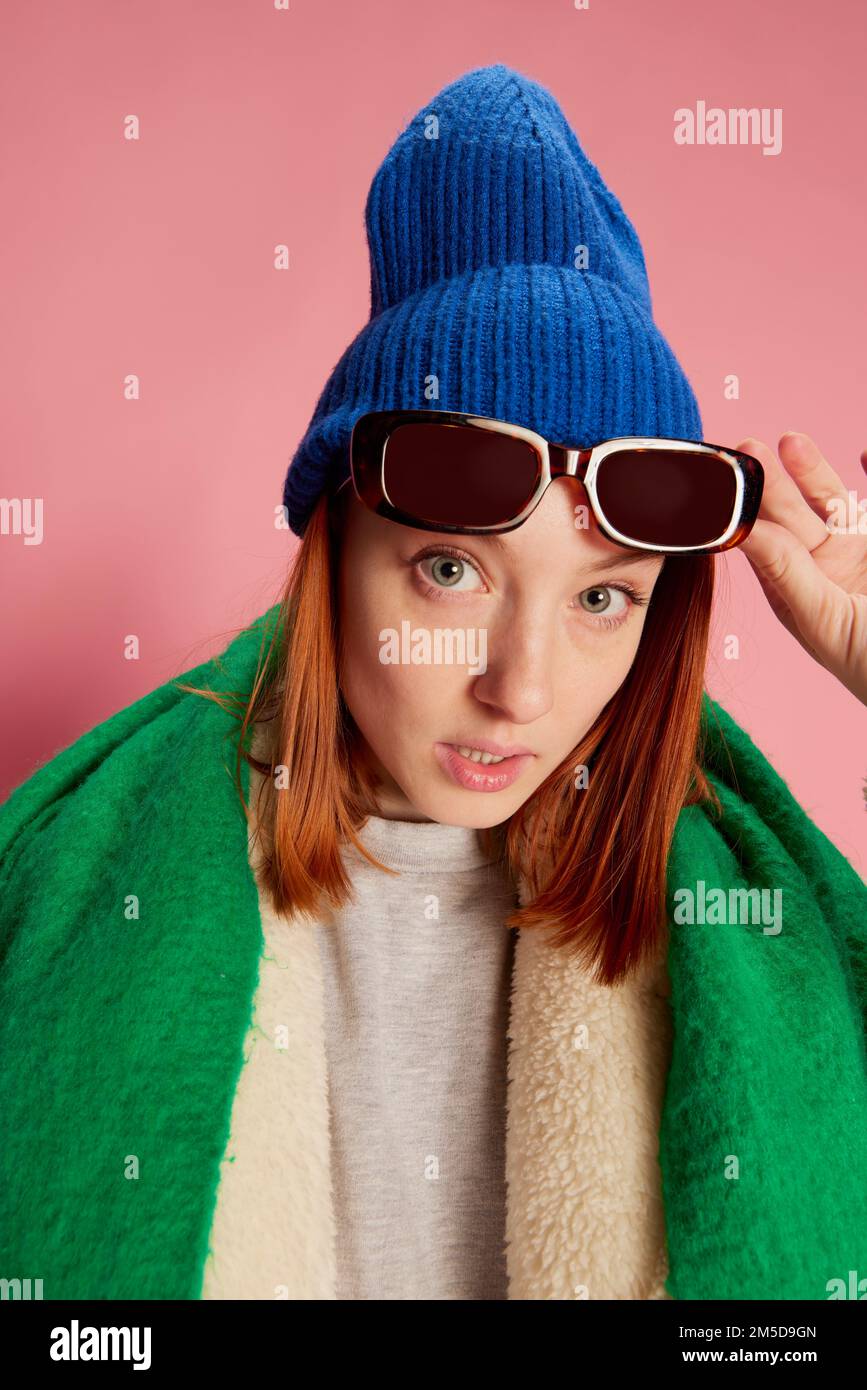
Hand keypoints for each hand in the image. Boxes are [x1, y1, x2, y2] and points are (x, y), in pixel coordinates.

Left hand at [735, 431, 866, 705]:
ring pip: (833, 499)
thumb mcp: (826, 620)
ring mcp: (859, 548)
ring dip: (812, 470)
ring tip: (790, 441)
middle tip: (747, 448)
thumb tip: (739, 530)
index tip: (721, 484)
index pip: (760, 544)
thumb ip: (787, 572)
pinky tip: (863, 454)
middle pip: (792, 514)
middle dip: (771, 481)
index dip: (740, 513)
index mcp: (795, 591)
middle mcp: (824, 566)